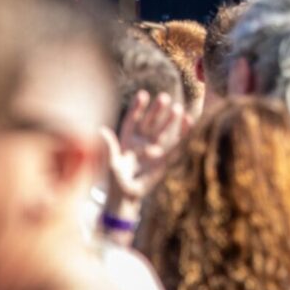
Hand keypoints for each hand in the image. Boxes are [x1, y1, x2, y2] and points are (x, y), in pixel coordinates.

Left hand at [100, 90, 187, 204]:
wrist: (126, 194)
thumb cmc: (116, 179)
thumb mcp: (111, 163)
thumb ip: (109, 148)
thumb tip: (100, 130)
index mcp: (126, 138)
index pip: (133, 119)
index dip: (138, 107)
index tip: (143, 94)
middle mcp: (141, 140)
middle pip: (150, 121)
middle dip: (157, 110)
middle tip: (164, 98)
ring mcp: (153, 148)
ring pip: (163, 130)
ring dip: (170, 120)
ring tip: (178, 108)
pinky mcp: (164, 158)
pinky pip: (174, 144)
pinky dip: (182, 133)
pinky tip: (189, 121)